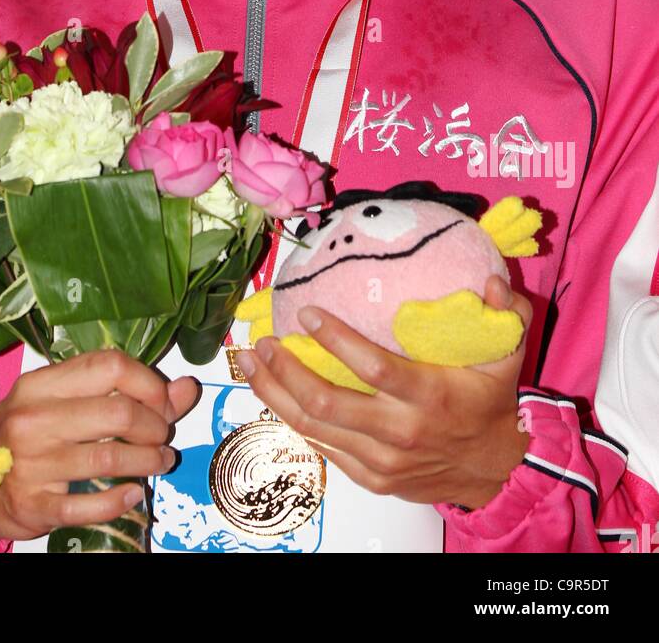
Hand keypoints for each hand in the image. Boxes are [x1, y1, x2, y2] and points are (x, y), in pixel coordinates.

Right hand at [0, 350, 199, 540]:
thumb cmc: (25, 432)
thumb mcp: (64, 400)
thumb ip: (125, 392)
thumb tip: (186, 389)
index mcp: (41, 384)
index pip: (110, 366)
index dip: (149, 384)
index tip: (163, 402)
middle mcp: (34, 419)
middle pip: (118, 413)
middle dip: (155, 427)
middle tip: (162, 437)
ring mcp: (32, 464)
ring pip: (110, 459)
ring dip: (148, 463)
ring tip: (159, 462)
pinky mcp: (34, 504)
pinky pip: (89, 506)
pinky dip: (120, 501)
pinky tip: (133, 494)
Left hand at [234, 275, 532, 510]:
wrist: (494, 471)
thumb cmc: (490, 402)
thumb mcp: (507, 354)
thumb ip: (505, 314)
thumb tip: (491, 280)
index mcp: (430, 396)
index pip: (373, 369)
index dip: (336, 340)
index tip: (306, 313)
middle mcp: (401, 431)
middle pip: (328, 403)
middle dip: (287, 370)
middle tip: (264, 341)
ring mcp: (382, 460)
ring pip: (315, 429)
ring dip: (276, 394)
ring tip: (251, 363)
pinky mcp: (371, 478)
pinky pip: (322, 449)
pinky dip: (293, 421)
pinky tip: (273, 395)